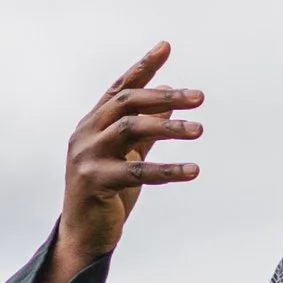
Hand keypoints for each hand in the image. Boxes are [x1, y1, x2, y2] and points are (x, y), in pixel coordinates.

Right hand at [35, 42, 203, 282]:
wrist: (83, 235)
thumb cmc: (107, 193)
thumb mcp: (128, 155)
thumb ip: (146, 129)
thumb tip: (169, 99)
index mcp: (93, 123)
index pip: (120, 88)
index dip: (143, 67)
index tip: (166, 47)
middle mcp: (86, 134)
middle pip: (127, 103)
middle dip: (165, 97)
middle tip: (199, 97)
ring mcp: (87, 157)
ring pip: (130, 130)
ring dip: (168, 128)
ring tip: (199, 130)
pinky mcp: (94, 182)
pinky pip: (136, 172)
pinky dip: (166, 170)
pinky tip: (192, 171)